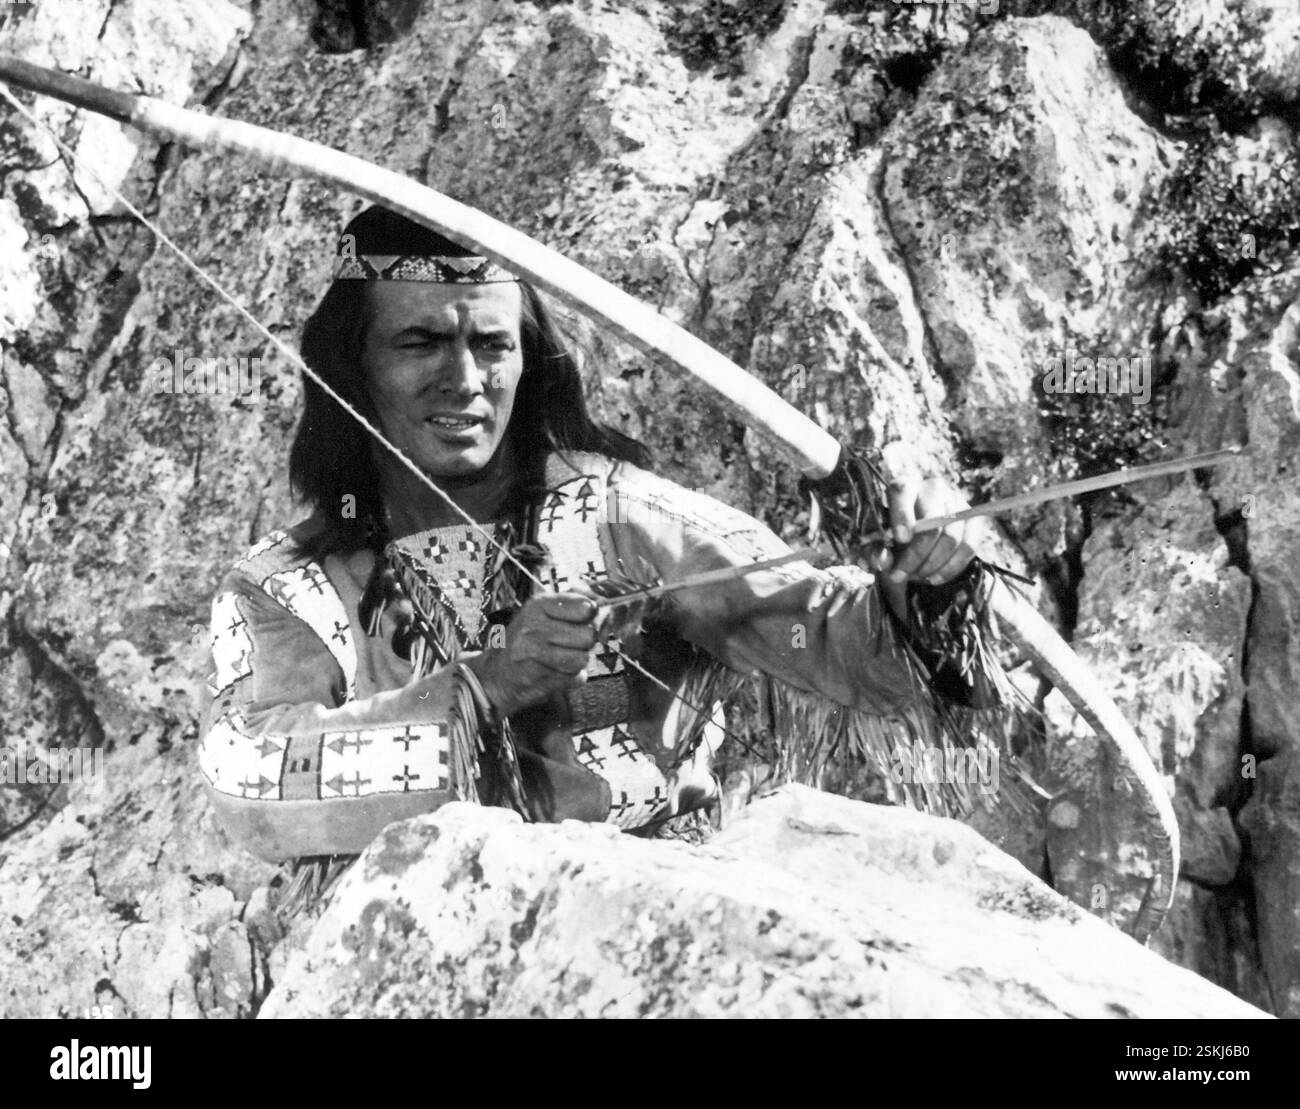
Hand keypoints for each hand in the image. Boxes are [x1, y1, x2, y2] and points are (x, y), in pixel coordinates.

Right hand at [466, 592, 598, 716]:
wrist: (495, 677)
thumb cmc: (523, 643)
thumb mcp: (540, 614)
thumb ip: (570, 604)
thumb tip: (600, 600)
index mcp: (538, 605)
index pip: (586, 607)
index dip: (590, 617)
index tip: (583, 621)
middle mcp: (535, 626)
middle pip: (588, 635)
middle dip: (583, 643)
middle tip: (568, 645)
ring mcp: (535, 652)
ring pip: (583, 658)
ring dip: (576, 662)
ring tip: (559, 659)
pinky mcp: (539, 676)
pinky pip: (574, 677)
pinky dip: (570, 678)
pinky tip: (553, 672)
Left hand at [878, 474, 981, 585]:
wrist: (914, 539)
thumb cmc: (890, 536)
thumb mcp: (875, 542)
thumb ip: (874, 549)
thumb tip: (883, 561)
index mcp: (904, 486)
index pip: (904, 492)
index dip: (903, 515)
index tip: (900, 539)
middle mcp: (933, 488)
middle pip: (933, 520)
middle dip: (916, 554)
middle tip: (900, 575)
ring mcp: (956, 502)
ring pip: (951, 537)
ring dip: (931, 565)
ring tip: (915, 577)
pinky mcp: (972, 520)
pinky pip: (968, 547)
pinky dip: (950, 568)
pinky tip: (933, 578)